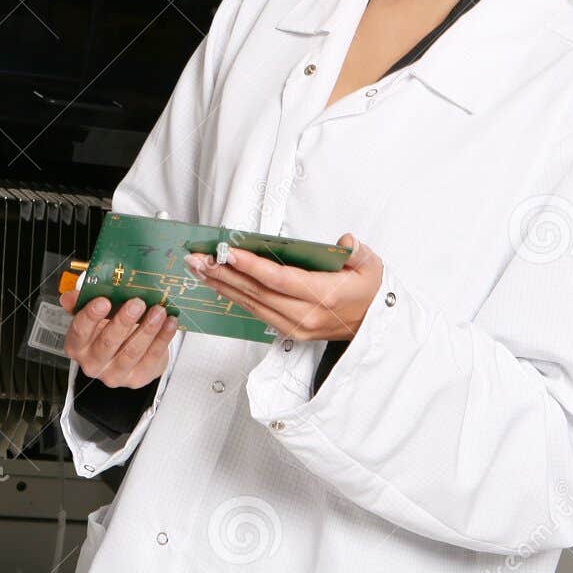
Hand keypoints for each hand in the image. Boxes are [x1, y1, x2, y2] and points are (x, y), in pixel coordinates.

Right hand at [59, 287, 177, 388]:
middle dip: (123, 322)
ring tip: (158, 310)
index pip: (80, 332)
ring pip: (132, 352)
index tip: (103, 301)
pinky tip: (169, 322)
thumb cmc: (108, 328)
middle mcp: (93, 364)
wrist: (128, 350)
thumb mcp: (94, 314)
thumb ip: (82, 303)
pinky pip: (152, 358)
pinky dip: (163, 338)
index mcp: (77, 346)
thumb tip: (68, 297)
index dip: (90, 316)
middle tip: (137, 303)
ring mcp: (116, 374)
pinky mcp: (138, 379)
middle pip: (107, 343)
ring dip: (147, 329)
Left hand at [185, 233, 382, 340]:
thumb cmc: (369, 292)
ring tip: (200, 269)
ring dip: (223, 286)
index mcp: (325, 296)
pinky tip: (219, 284)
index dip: (252, 266)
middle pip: (258, 293)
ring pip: (252, 304)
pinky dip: (235, 297)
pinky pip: (256, 312)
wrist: (373, 325)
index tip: (229, 253)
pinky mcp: (289, 331)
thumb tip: (345, 242)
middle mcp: (306, 315)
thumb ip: (357, 252)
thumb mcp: (371, 267)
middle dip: (225, 274)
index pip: (280, 280)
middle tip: (199, 259)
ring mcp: (296, 327)